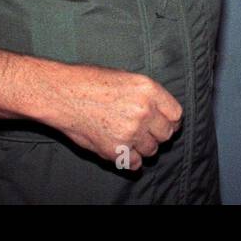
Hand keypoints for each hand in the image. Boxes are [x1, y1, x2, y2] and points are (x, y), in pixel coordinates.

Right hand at [33, 62, 182, 169]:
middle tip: (146, 132)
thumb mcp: (126, 78)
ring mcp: (131, 132)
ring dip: (143, 147)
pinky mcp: (116, 150)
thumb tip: (160, 112)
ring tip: (129, 138)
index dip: (171, 121)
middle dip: (158, 134)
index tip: (166, 123)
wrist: (63, 94)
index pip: (176, 114)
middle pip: (166, 133)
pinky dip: (130, 161)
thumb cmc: (90, 82)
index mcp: (149, 90)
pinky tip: (123, 151)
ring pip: (152, 150)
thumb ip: (147, 96)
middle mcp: (144, 111)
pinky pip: (134, 163)